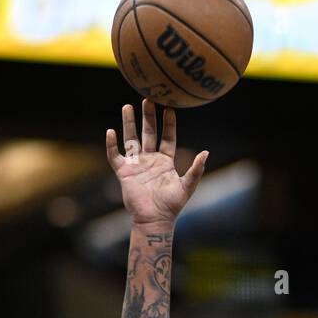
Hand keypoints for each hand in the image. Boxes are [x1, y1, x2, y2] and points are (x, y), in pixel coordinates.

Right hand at [106, 101, 207, 226]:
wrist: (154, 220)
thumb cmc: (171, 206)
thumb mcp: (187, 186)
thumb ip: (196, 170)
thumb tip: (206, 152)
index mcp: (165, 161)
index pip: (167, 138)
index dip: (168, 124)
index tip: (170, 108)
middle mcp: (150, 160)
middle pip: (148, 133)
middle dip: (148, 117)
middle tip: (147, 98)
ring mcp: (136, 165)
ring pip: (131, 139)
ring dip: (129, 123)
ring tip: (127, 106)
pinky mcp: (124, 173)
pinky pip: (115, 156)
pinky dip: (111, 145)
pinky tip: (111, 131)